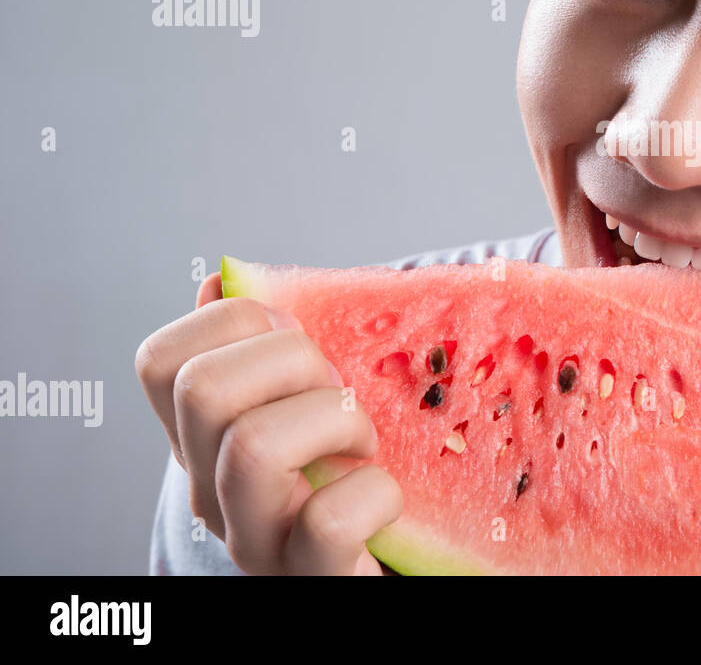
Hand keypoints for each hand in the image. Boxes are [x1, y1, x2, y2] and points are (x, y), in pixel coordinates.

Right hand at [135, 272, 402, 573]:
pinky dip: (373, 492)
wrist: (371, 569)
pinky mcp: (308, 576)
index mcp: (202, 441)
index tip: (294, 338)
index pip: (159, 360)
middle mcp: (209, 492)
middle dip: (289, 360)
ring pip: (253, 447)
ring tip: (362, 440)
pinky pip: (327, 521)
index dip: (234, 322)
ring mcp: (253, 541)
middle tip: (336, 387)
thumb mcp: (299, 404)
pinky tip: (385, 495)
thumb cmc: (343, 477)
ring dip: (334, 419)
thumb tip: (218, 279)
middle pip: (202, 389)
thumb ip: (264, 350)